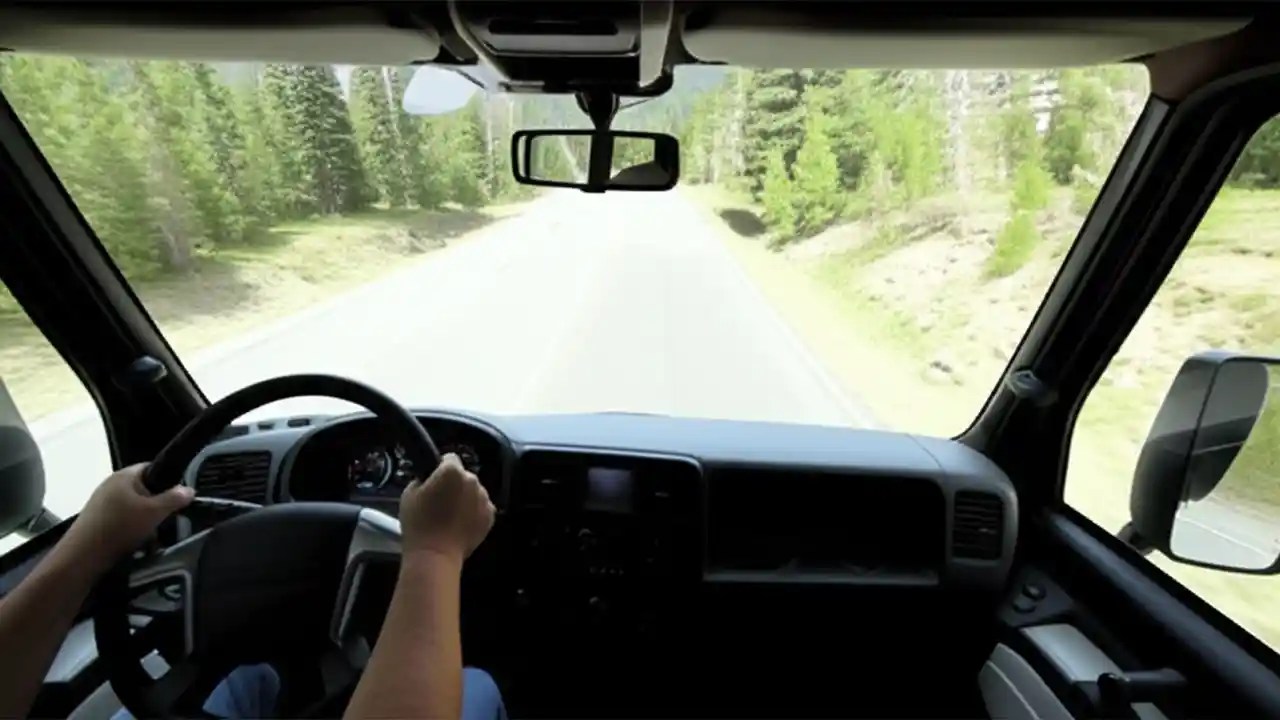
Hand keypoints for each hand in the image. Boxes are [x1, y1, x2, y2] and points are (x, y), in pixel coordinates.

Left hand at [60, 464, 193, 573]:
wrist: (83, 556)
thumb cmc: (120, 527)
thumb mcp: (155, 512)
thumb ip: (175, 499)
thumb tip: (190, 489)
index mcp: (124, 475)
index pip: (152, 468)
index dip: (169, 479)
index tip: (180, 496)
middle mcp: (110, 485)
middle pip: (144, 490)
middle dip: (157, 506)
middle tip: (168, 520)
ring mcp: (101, 503)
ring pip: (134, 508)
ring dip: (145, 521)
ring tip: (152, 537)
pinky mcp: (96, 520)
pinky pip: (122, 521)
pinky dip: (131, 530)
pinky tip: (136, 544)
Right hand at [400, 453, 494, 561]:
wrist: (435, 555)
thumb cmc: (418, 524)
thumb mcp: (409, 493)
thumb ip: (423, 478)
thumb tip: (431, 477)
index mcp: (452, 471)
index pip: (449, 458)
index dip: (439, 468)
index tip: (433, 481)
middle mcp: (472, 481)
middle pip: (463, 476)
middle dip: (454, 484)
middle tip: (440, 501)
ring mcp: (484, 498)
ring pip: (474, 491)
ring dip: (465, 498)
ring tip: (450, 516)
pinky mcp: (491, 516)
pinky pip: (481, 507)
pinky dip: (474, 512)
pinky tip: (460, 524)